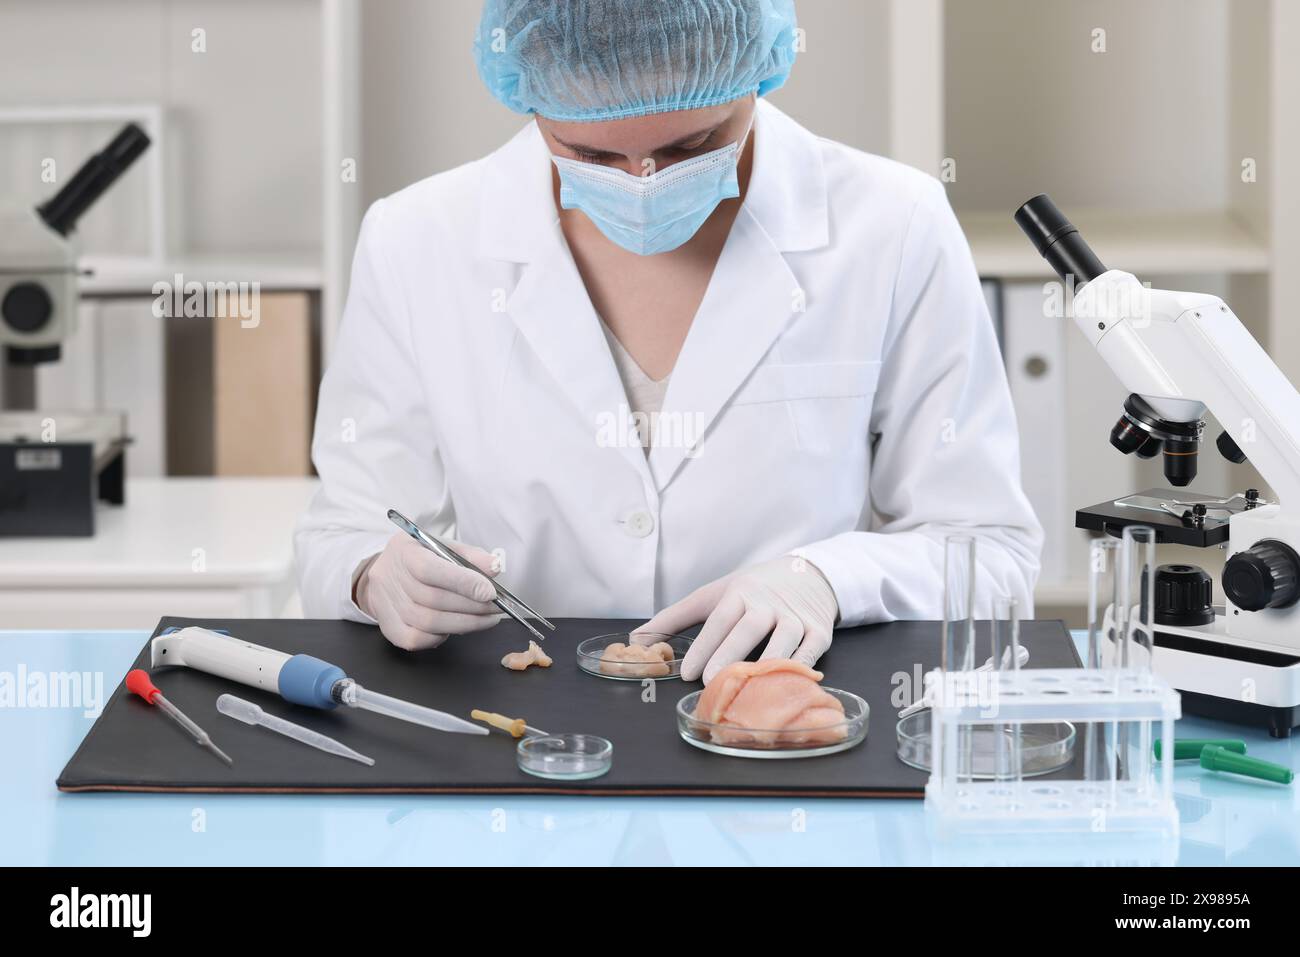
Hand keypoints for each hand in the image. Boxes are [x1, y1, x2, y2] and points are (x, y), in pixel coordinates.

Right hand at [356, 533, 501, 650]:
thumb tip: (494, 567)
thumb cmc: (422, 558)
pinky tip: (459, 627)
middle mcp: (390, 579)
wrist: (387, 572)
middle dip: (472, 606)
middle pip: (433, 599)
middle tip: (497, 607)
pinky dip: (441, 637)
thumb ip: (469, 555)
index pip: (431, 570)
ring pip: (428, 622)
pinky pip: (416, 639)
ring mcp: (386, 606)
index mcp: (405, 552)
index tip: (490, 592)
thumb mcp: (444, 546)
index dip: (463, 583)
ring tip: (486, 618)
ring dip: (465, 623)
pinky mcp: (388, 627)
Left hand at [636, 555, 837, 683]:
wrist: (808, 575)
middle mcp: (768, 603)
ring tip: (748, 686)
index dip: (703, 646)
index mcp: (739, 593)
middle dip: (730, 653)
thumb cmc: (751, 591)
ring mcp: (796, 618)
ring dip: (766, 664)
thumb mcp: (713, 596)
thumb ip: (674, 619)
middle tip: (712, 680)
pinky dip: (800, 670)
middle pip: (748, 628)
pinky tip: (785, 686)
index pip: (718, 620)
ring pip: (783, 642)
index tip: (685, 672)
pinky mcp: (819, 632)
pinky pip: (810, 653)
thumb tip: (635, 642)